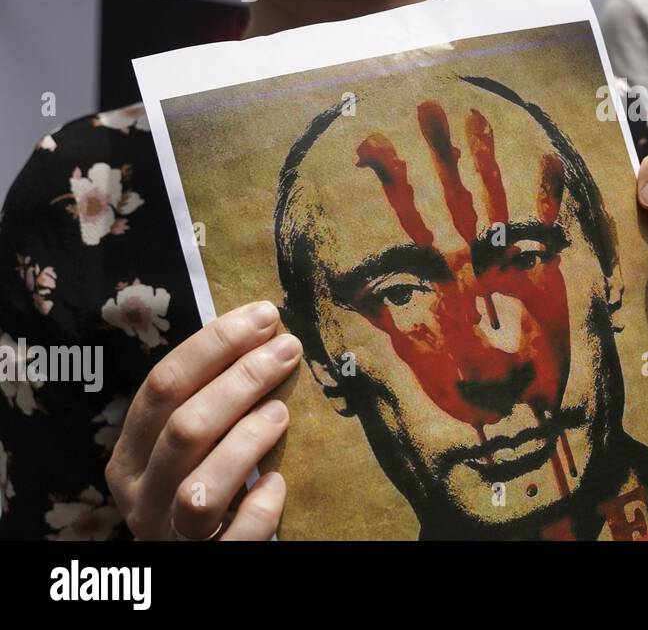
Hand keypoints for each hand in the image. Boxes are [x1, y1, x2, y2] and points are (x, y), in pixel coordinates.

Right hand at [106, 301, 300, 539]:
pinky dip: (257, 509)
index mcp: (129, 456)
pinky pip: (233, 539)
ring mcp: (169, 534)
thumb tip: (264, 330)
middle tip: (287, 350)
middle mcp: (140, 495)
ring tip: (282, 413)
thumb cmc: (205, 483)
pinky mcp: (207, 562)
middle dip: (240, 380)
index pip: (161, 386)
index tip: (265, 315)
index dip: (213, 345)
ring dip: (244, 442)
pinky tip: (278, 484)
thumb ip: (209, 399)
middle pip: (183, 428)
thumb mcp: (190, 444)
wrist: (201, 557)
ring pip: (198, 488)